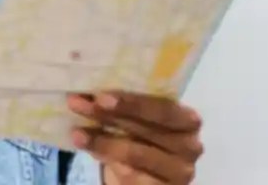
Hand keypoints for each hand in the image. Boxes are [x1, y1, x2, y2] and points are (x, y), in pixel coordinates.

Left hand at [67, 92, 202, 183]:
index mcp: (188, 120)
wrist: (149, 173)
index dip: (132, 103)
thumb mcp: (139, 118)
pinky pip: (133, 176)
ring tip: (76, 133)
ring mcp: (181, 172)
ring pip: (137, 154)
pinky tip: (91, 150)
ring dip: (102, 142)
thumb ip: (123, 104)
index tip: (100, 96)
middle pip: (146, 130)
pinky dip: (109, 161)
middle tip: (77, 104)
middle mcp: (191, 146)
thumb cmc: (143, 135)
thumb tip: (87, 91)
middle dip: (108, 116)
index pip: (162, 108)